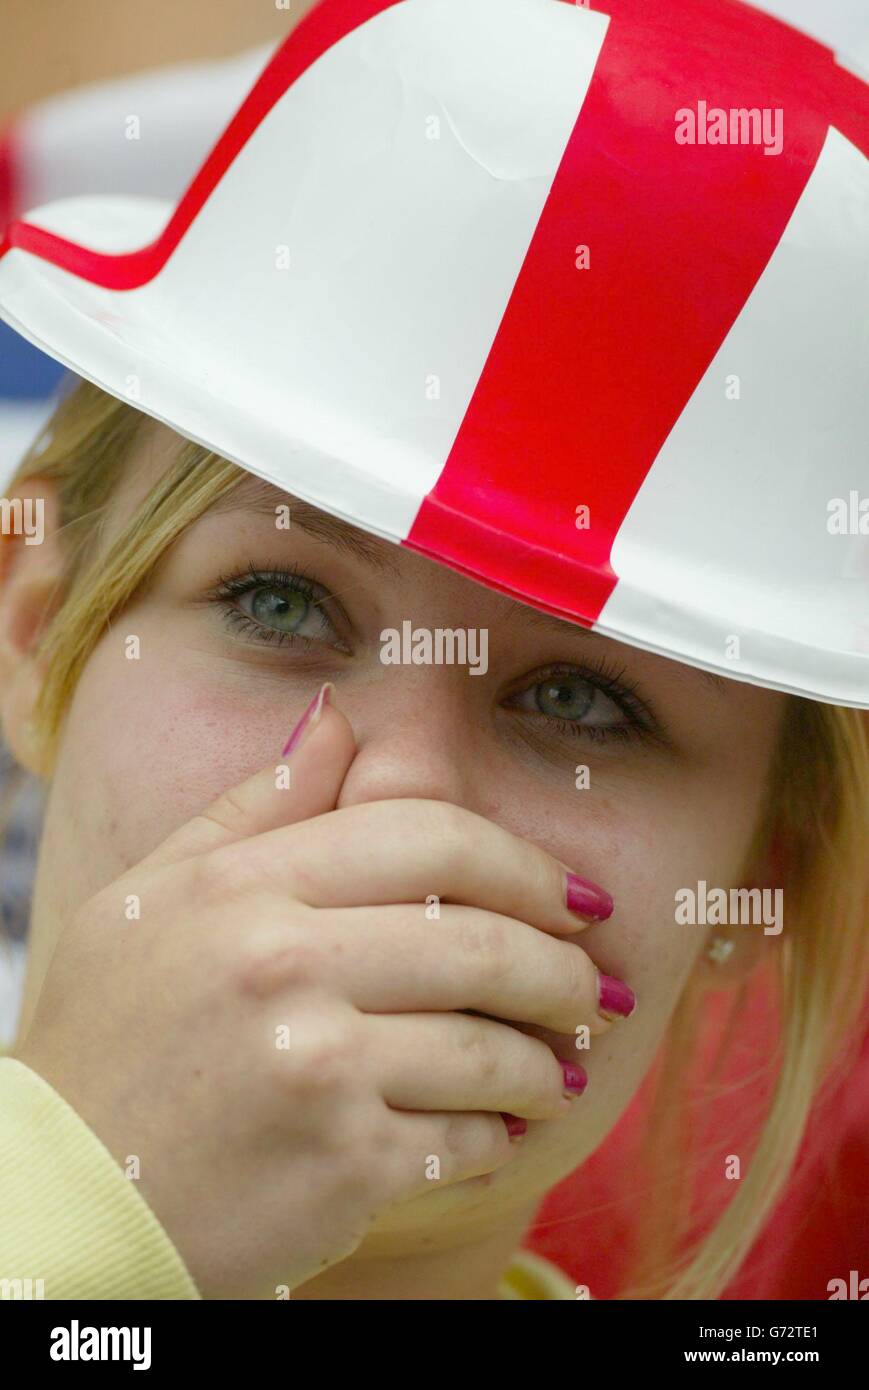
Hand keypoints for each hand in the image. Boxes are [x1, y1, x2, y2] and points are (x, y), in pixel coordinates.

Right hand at [15, 686, 618, 1297]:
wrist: (65, 1193)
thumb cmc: (111, 1036)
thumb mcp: (155, 896)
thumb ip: (255, 804)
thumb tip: (338, 716)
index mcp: (246, 888)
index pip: (432, 840)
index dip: (527, 866)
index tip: (576, 899)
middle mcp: (283, 965)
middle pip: (485, 943)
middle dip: (566, 972)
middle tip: (596, 989)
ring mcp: (316, 1067)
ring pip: (492, 1046)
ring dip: (549, 1062)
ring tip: (563, 1068)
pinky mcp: (341, 1164)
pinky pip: (466, 1136)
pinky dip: (500, 1135)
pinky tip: (503, 1128)